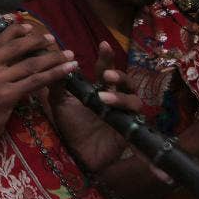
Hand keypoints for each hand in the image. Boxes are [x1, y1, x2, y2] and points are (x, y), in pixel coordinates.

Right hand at [0, 23, 75, 154]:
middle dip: (37, 41)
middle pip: (16, 48)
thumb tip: (5, 53)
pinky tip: (68, 69)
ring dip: (53, 57)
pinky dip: (55, 74)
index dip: (16, 31)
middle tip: (51, 38)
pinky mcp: (5, 96)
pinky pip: (35, 81)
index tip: (30, 27)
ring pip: (30, 64)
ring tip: (68, 54)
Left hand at [48, 41, 143, 171]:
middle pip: (126, 82)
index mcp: (99, 89)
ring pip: (134, 101)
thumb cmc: (69, 126)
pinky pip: (139, 128)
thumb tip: (58, 60)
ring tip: (102, 99)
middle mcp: (116, 99)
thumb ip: (58, 83)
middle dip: (118, 75)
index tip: (103, 44)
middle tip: (105, 74)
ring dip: (121, 98)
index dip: (106, 57)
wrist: (74, 155)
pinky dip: (135, 127)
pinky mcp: (131, 132)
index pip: (105, 69)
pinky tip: (125, 127)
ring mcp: (126, 115)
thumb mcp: (59, 102)